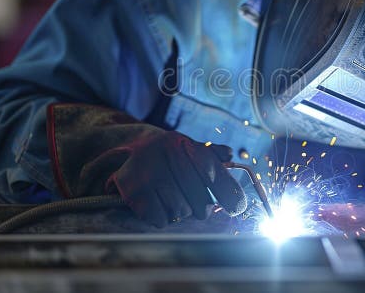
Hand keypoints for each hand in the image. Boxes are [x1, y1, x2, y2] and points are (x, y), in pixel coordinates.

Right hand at [95, 131, 246, 226]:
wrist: (128, 150)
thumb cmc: (168, 154)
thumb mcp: (189, 147)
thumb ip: (211, 153)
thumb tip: (228, 155)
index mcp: (185, 145)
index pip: (215, 175)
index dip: (230, 195)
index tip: (237, 208)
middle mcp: (168, 155)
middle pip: (201, 202)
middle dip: (199, 207)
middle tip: (192, 202)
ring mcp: (150, 173)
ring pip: (181, 212)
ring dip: (179, 211)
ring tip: (170, 198)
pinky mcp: (134, 191)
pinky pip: (161, 219)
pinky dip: (161, 217)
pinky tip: (156, 203)